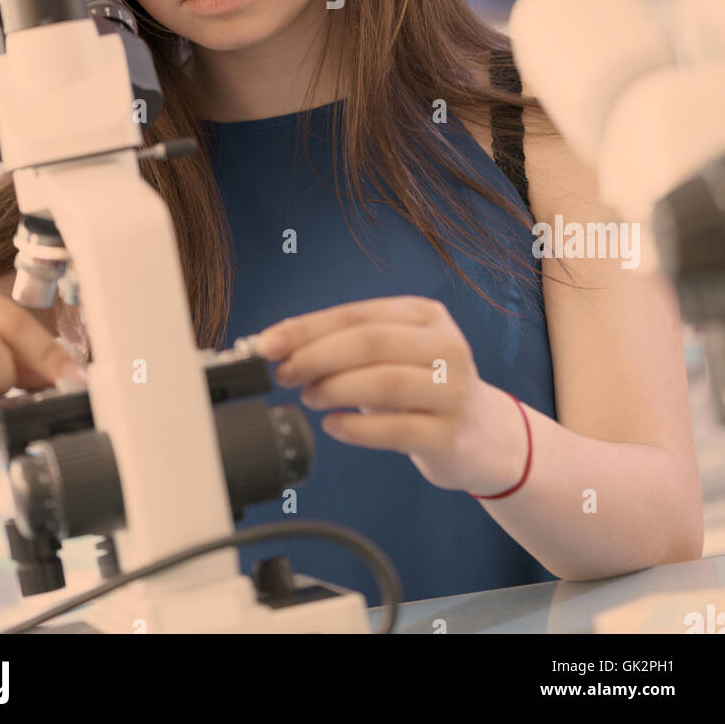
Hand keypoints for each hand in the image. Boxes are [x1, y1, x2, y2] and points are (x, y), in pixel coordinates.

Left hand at [256, 295, 526, 494]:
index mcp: (426, 315)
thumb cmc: (423, 388)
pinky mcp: (451, 435)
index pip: (358, 315)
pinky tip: (333, 426)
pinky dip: (357, 427)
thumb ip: (345, 345)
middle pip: (371, 342)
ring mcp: (454, 392)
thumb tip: (280, 345)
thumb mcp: (394, 354)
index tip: (267, 344)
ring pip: (385, 382)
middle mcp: (446, 346)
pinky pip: (396, 430)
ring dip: (335, 389)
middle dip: (316, 356)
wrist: (483, 436)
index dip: (307, 328)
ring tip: (309, 397)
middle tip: (283, 373)